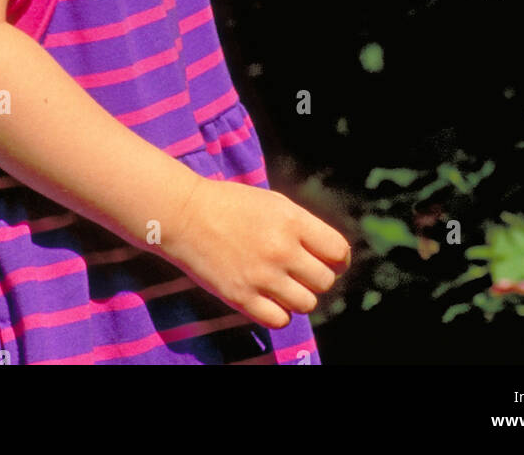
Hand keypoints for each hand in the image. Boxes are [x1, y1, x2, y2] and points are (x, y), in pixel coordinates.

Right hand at [162, 176, 350, 329]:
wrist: (185, 215)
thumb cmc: (230, 205)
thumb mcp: (272, 203)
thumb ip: (302, 226)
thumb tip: (330, 254)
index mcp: (291, 220)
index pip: (338, 251)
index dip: (338, 259)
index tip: (329, 261)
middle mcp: (281, 249)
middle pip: (325, 281)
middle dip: (316, 278)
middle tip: (300, 272)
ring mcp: (262, 276)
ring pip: (307, 304)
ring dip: (299, 297)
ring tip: (282, 285)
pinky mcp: (241, 297)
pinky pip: (280, 320)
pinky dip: (279, 314)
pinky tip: (268, 299)